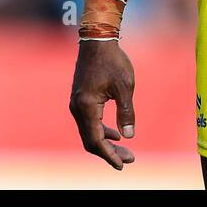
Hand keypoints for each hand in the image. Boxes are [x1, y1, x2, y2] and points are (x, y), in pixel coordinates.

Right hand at [69, 40, 136, 169]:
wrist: (97, 41)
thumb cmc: (113, 62)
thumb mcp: (125, 86)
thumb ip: (126, 112)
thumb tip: (129, 137)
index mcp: (87, 107)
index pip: (96, 140)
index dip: (109, 154)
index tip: (123, 165)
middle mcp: (77, 108)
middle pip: (91, 140)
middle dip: (109, 152)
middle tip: (129, 160)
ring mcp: (77, 105)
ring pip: (89, 133)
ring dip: (106, 143)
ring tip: (125, 151)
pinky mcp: (80, 100)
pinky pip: (89, 123)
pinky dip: (101, 132)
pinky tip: (115, 134)